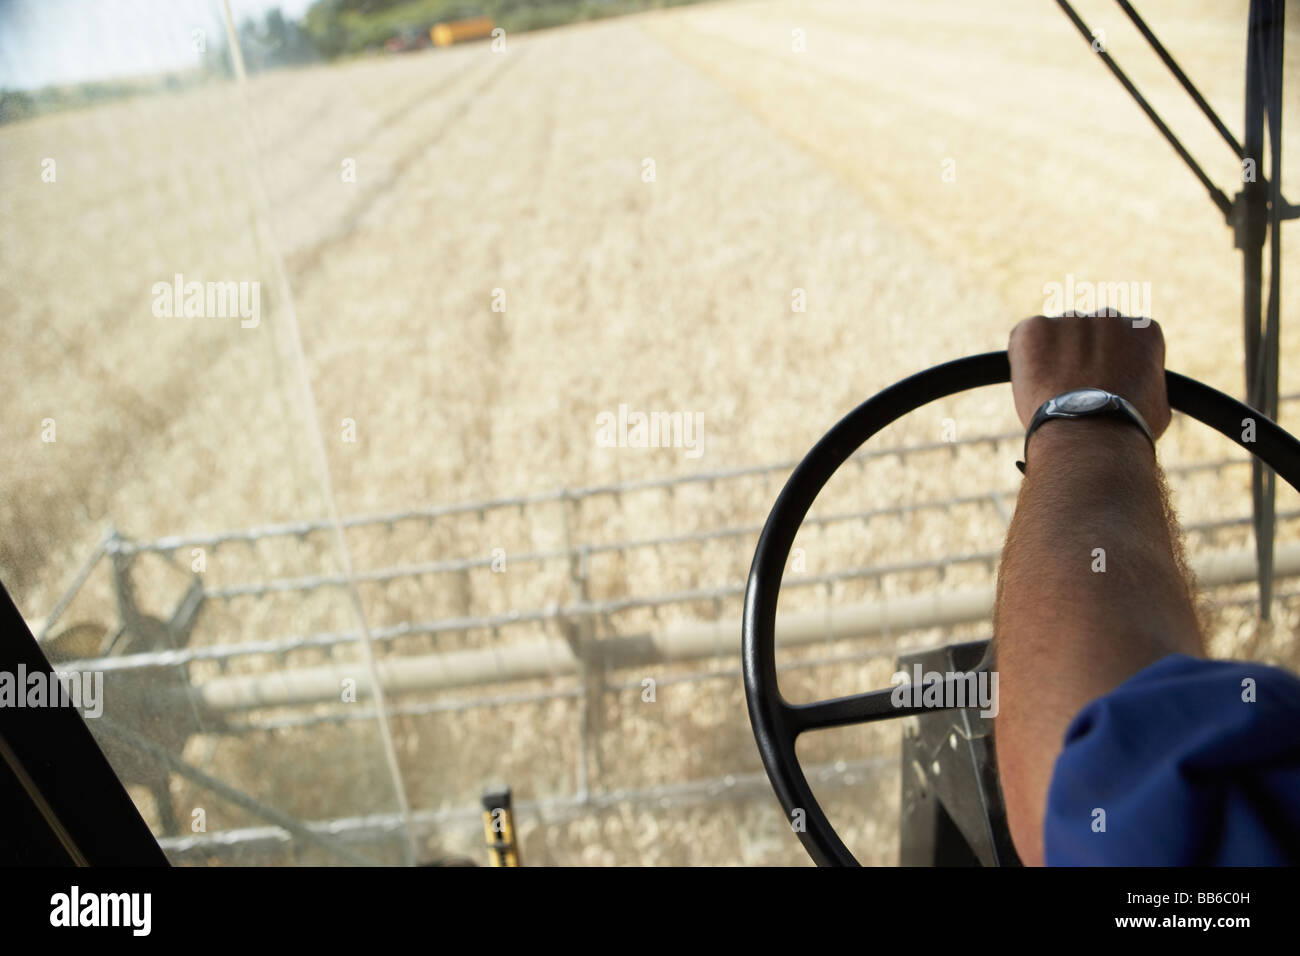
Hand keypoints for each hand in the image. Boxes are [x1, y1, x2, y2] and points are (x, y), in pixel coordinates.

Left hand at [1007, 312, 1170, 439]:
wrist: (1090, 437)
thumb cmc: (1125, 431)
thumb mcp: (1155, 405)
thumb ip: (1145, 383)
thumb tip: (1141, 390)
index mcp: (1143, 330)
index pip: (1119, 337)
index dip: (1105, 361)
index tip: (1096, 380)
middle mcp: (1109, 316)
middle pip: (1086, 332)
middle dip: (1077, 354)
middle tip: (1070, 386)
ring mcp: (1071, 319)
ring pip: (1054, 335)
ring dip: (1050, 357)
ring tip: (1052, 392)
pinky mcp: (1035, 328)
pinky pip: (1023, 338)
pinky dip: (1023, 359)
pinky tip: (1034, 384)